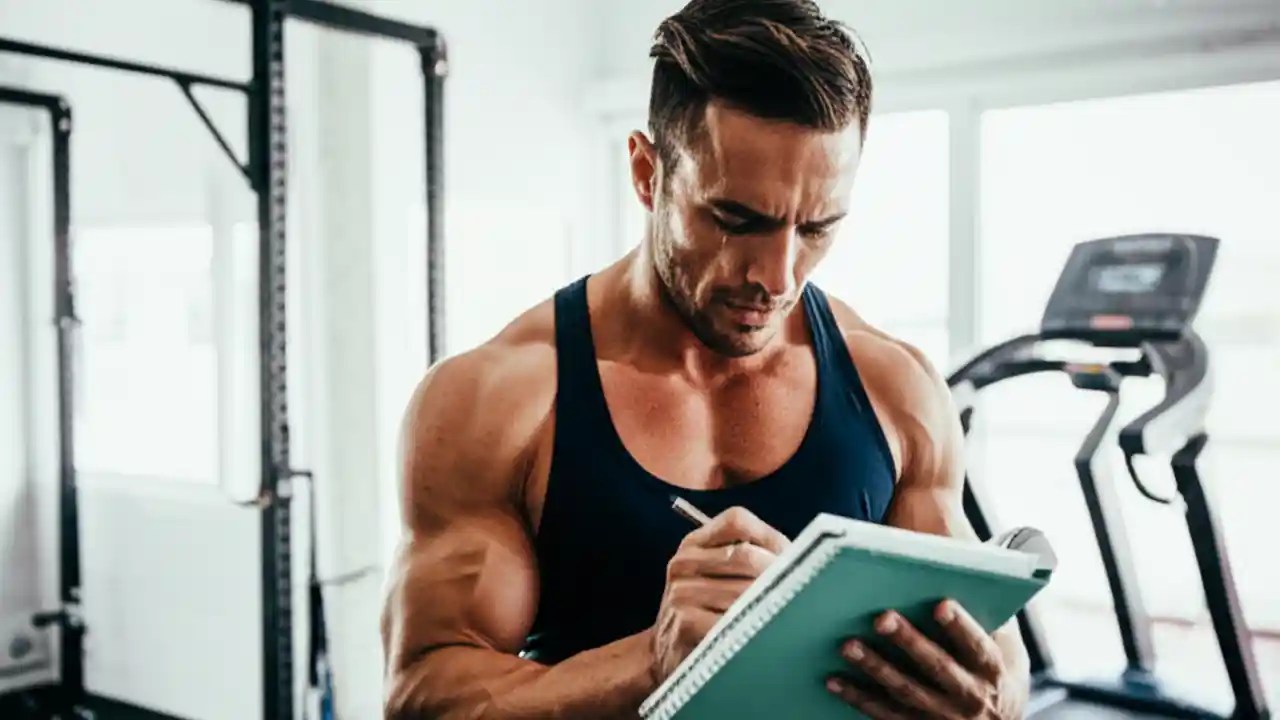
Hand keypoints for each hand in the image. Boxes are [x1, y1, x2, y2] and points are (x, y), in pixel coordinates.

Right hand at [650, 507, 788, 682]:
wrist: (667, 653)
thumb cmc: (707, 610)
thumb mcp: (720, 575)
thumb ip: (752, 557)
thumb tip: (801, 555)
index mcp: (694, 543)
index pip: (736, 520)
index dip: (769, 536)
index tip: (791, 557)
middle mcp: (683, 562)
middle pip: (746, 555)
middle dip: (778, 574)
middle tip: (800, 592)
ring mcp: (681, 592)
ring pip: (744, 592)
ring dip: (769, 605)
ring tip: (786, 616)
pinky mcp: (684, 623)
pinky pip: (732, 622)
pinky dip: (752, 629)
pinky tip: (761, 636)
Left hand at [827, 599, 1014, 718]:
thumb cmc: (993, 671)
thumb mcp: (1004, 646)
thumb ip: (985, 615)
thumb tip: (956, 567)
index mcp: (993, 671)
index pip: (978, 647)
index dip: (961, 626)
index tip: (941, 604)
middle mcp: (970, 698)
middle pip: (937, 667)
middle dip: (909, 642)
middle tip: (881, 618)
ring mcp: (942, 717)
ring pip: (905, 691)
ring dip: (875, 668)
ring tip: (848, 645)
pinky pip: (884, 713)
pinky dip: (858, 697)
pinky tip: (834, 680)